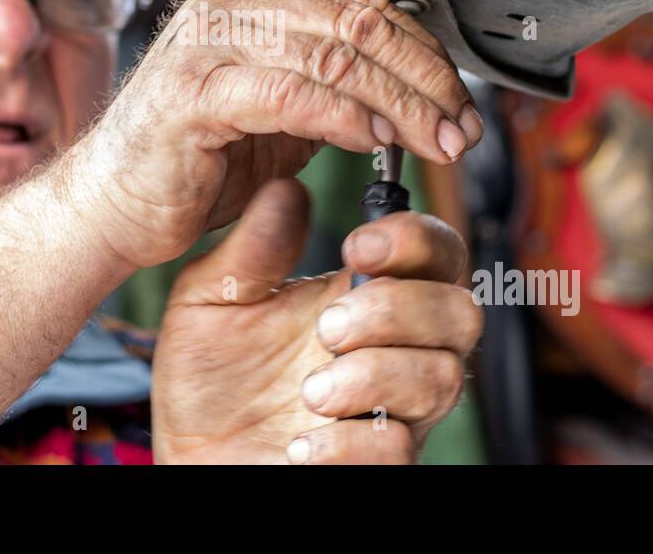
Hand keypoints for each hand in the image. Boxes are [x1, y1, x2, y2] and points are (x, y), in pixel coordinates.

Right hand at [76, 0, 482, 268]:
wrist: (111, 204)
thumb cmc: (194, 163)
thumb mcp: (282, 118)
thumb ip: (337, 93)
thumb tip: (416, 99)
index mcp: (257, 0)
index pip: (364, 8)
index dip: (425, 55)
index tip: (462, 105)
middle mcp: (231, 5)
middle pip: (358, 25)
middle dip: (425, 79)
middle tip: (462, 128)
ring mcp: (208, 42)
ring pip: (333, 56)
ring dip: (399, 103)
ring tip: (434, 142)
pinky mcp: (192, 91)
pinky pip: (288, 94)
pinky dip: (343, 116)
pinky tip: (376, 141)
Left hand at [150, 179, 480, 463]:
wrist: (191, 455)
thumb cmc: (210, 375)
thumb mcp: (213, 299)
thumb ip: (253, 248)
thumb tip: (286, 190)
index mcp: (364, 293)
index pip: (433, 252)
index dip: (414, 239)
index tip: (357, 246)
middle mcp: (393, 348)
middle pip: (460, 312)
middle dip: (400, 310)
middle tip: (329, 326)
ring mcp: (391, 408)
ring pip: (442, 379)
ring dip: (375, 377)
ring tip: (308, 391)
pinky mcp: (376, 462)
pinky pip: (400, 448)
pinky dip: (350, 443)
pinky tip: (301, 441)